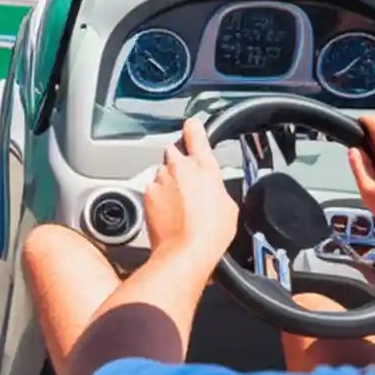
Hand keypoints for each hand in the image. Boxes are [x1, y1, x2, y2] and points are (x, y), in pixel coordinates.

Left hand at [144, 119, 237, 263]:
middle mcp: (179, 169)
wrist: (185, 251)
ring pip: (162, 173)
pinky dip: (159, 197)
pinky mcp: (147, 194)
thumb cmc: (211, 232)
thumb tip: (211, 189)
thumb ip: (216, 187)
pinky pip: (153, 189)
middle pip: (174, 153)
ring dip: (169, 182)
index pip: (196, 135)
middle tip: (188, 182)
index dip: (194, 128)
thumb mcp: (228, 205)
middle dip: (179, 163)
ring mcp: (160, 180)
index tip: (192, 124)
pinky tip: (169, 213)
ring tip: (179, 204)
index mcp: (203, 167)